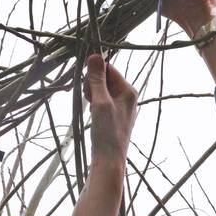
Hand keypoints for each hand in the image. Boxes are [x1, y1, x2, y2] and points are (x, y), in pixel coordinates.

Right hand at [82, 54, 136, 170]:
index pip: (109, 69)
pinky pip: (101, 101)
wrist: (109, 160)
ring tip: (92, 111)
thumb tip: (95, 55)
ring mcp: (121, 106)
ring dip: (92, 96)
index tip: (87, 87)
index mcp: (129, 91)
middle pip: (104, 79)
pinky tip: (94, 117)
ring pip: (101, 90)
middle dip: (92, 86)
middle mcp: (127, 96)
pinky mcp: (114, 115)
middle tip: (90, 102)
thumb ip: (97, 79)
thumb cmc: (107, 133)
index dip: (94, 74)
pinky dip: (94, 106)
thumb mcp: (100, 103)